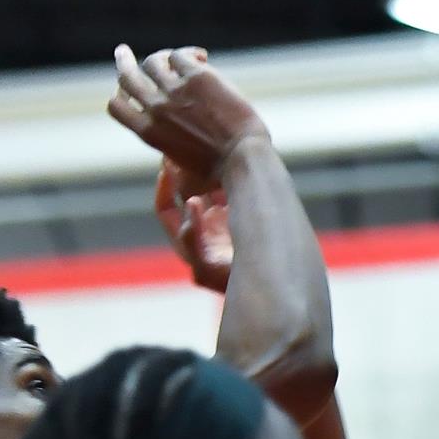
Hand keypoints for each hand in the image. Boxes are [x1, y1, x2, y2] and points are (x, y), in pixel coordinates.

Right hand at [108, 44, 270, 186]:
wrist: (242, 156)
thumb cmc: (220, 170)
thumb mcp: (182, 166)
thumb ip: (169, 151)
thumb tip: (169, 152)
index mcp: (149, 132)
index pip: (116, 107)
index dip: (119, 95)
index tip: (126, 89)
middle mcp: (156, 109)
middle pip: (127, 77)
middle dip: (123, 62)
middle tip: (123, 52)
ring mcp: (174, 90)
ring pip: (153, 61)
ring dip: (163, 57)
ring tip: (183, 59)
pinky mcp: (197, 77)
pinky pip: (181, 55)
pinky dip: (189, 54)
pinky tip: (202, 57)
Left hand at [154, 160, 231, 293]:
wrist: (273, 290)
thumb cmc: (236, 286)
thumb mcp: (207, 268)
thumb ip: (192, 239)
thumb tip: (191, 202)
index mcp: (190, 243)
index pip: (166, 209)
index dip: (164, 188)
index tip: (168, 168)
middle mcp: (205, 231)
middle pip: (185, 195)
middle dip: (183, 172)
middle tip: (183, 148)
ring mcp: (225, 224)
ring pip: (208, 189)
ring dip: (205, 170)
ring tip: (206, 148)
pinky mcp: (244, 217)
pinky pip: (231, 191)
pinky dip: (227, 175)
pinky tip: (232, 160)